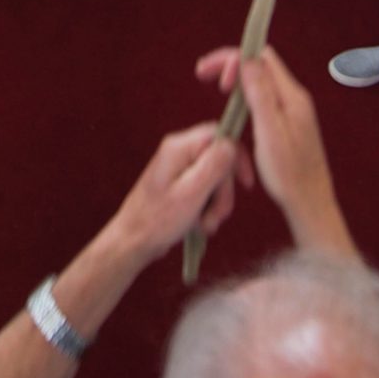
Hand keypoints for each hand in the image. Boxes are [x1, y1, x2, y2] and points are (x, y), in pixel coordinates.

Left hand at [101, 123, 241, 268]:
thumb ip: (214, 166)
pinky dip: (207, 208)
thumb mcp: (191, 193)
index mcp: (179, 147)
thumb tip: (232, 144)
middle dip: (223, 192)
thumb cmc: (157, 220)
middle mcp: (179, 152)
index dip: (237, 157)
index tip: (245, 184)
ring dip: (216, 204)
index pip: (220, 135)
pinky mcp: (180, 184)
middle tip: (215, 217)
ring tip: (205, 225)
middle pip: (220, 160)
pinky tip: (200, 224)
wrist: (133, 242)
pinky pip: (206, 190)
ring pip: (215, 178)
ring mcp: (179, 168)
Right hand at [197, 45, 350, 254]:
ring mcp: (293, 109)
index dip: (233, 59)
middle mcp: (295, 98)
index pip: (261, 58)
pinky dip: (245, 93)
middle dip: (231, 64)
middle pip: (260, 64)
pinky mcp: (289, 122)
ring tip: (216, 86)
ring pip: (261, 79)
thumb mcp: (270, 134)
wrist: (310, 203)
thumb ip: (261, 96)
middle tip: (204, 75)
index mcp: (292, 97)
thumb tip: (247, 60)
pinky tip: (234, 105)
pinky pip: (265, 96)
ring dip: (237, 77)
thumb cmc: (290, 175)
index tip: (212, 77)